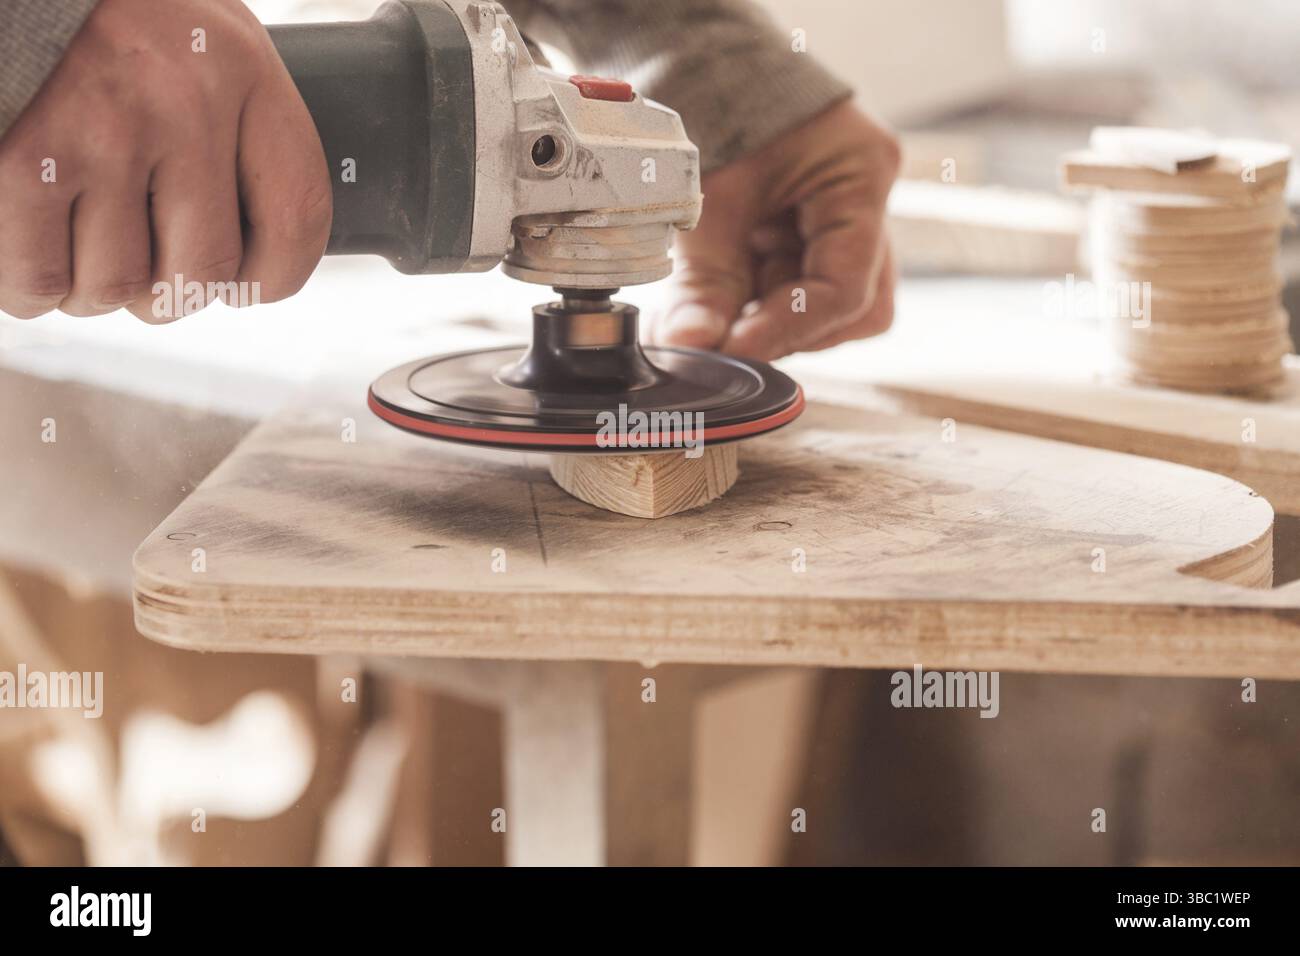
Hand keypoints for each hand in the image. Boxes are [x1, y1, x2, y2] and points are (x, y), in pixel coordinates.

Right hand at [0, 0, 330, 321]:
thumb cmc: (105, 14)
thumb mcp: (200, 45)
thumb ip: (236, 130)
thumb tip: (251, 250)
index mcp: (242, 69)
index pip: (298, 216)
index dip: (276, 275)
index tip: (249, 284)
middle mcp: (182, 101)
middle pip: (203, 271)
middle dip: (170, 293)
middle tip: (143, 266)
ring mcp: (102, 132)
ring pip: (118, 285)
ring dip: (94, 288)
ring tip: (80, 240)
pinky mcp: (23, 160)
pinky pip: (38, 277)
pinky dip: (32, 288)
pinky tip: (32, 248)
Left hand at [652, 101, 898, 360]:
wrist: (705, 75)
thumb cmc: (719, 113)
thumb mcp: (707, 203)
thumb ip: (704, 283)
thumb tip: (692, 347)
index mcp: (859, 177)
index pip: (846, 287)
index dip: (788, 328)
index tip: (735, 349)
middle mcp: (867, 204)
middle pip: (856, 308)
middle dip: (788, 329)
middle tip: (726, 335)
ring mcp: (845, 224)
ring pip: (830, 309)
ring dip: (772, 320)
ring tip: (715, 308)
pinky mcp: (814, 237)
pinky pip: (799, 290)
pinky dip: (759, 305)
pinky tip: (722, 300)